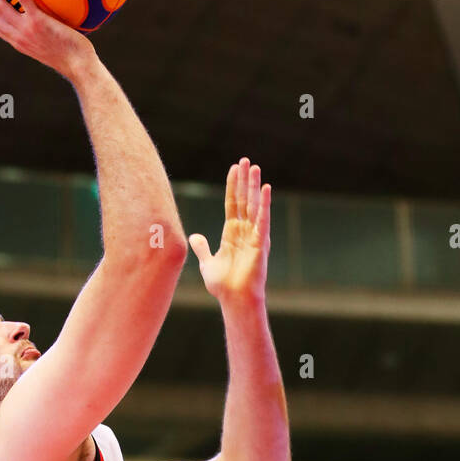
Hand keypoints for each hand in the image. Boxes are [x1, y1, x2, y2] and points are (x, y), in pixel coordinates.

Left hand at [189, 159, 270, 306]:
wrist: (235, 300)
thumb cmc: (224, 286)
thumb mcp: (207, 263)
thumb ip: (202, 248)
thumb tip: (194, 236)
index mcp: (231, 233)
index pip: (232, 204)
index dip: (232, 186)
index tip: (233, 168)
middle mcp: (244, 232)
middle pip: (244, 200)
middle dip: (244, 180)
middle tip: (246, 160)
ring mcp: (254, 236)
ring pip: (253, 205)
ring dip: (254, 186)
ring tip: (255, 167)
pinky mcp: (261, 243)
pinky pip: (263, 219)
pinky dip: (264, 204)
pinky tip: (266, 188)